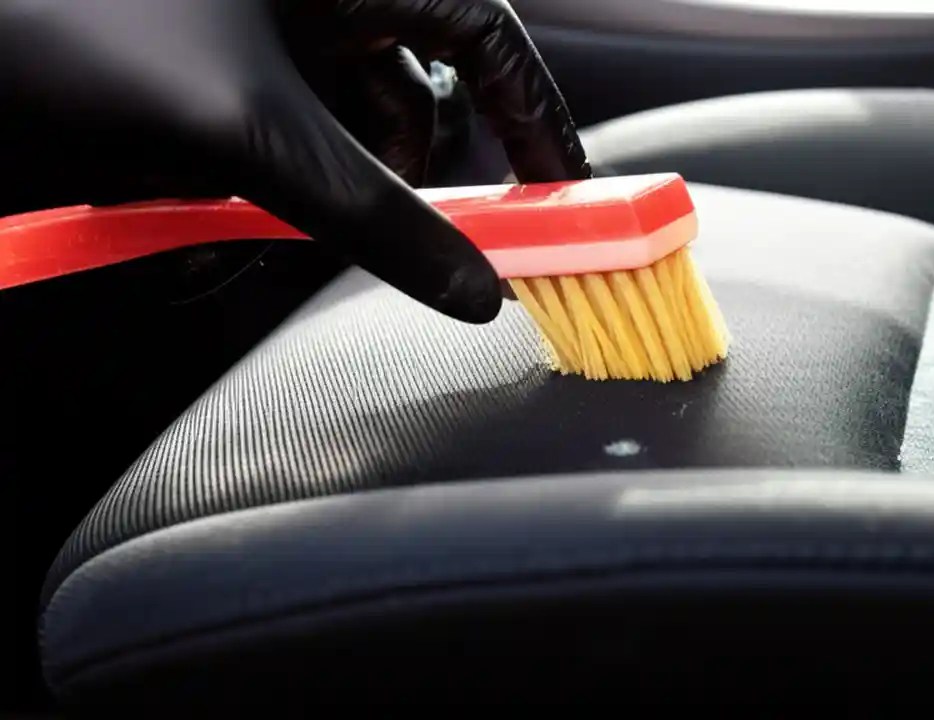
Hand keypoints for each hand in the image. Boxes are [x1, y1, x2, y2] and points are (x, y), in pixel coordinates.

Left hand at [0, 0, 590, 322]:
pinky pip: (275, 159)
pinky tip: (209, 225)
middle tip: (418, 246)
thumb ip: (380, 218)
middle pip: (412, 103)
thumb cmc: (75, 30)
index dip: (535, 114)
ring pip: (340, 145)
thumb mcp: (255, 133)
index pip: (484, 32)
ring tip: (258, 233)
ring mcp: (257, 43)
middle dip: (404, 186)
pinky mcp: (210, 92)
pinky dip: (259, 207)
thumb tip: (476, 286)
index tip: (563, 192)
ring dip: (317, 209)